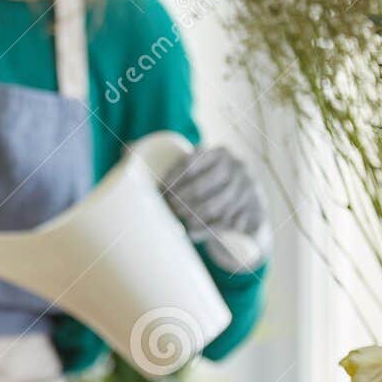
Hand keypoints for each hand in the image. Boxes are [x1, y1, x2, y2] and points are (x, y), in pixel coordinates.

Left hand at [160, 144, 270, 272]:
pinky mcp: (255, 212)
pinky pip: (229, 223)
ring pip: (216, 206)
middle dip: (181, 200)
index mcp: (219, 153)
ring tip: (181, 222)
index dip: (173, 177)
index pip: (192, 161)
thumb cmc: (210, 190)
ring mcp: (249, 190)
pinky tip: (194, 233)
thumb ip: (162, 160)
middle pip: (203, 185)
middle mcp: (237, 168)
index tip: (159, 190)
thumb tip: (126, 148)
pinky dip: (208, 230)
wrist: (248, 214)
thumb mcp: (196, 173)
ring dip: (194, 216)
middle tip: (169, 209)